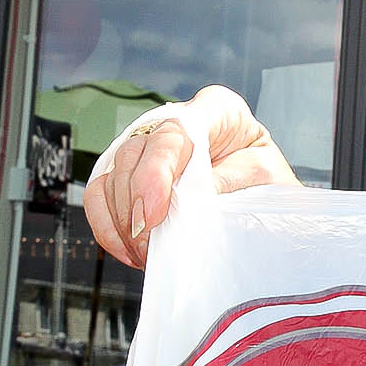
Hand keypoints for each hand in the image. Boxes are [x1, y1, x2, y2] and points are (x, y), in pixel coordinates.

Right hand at [82, 84, 298, 268]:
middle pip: (133, 153)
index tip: (155, 214)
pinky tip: (129, 250)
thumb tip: (193, 204)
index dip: (157, 173)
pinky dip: (108, 227)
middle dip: (133, 206)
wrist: (264, 192)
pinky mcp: (129, 175)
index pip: (175, 133)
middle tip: (148, 245)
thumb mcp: (265, 177)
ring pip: (111, 176)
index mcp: (215, 111)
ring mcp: (147, 147)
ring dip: (121, 222)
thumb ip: (232, 182)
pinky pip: (99, 197)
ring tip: (144, 253)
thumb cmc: (266, 179)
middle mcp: (174, 124)